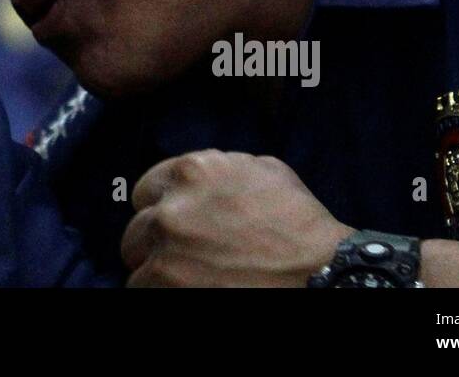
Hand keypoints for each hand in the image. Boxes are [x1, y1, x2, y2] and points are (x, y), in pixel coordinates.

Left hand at [121, 149, 351, 286]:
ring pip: (137, 262)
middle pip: (137, 228)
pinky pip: (141, 289)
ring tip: (189, 278)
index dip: (163, 208)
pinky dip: (162, 291)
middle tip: (184, 256)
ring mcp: (166, 250)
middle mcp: (172, 208)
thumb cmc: (299, 224)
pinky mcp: (166, 285)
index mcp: (192, 171)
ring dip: (158, 270)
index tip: (176, 224)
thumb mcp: (264, 170)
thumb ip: (222, 167)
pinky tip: (189, 291)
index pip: (148, 189)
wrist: (321, 272)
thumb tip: (199, 177)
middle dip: (157, 241)